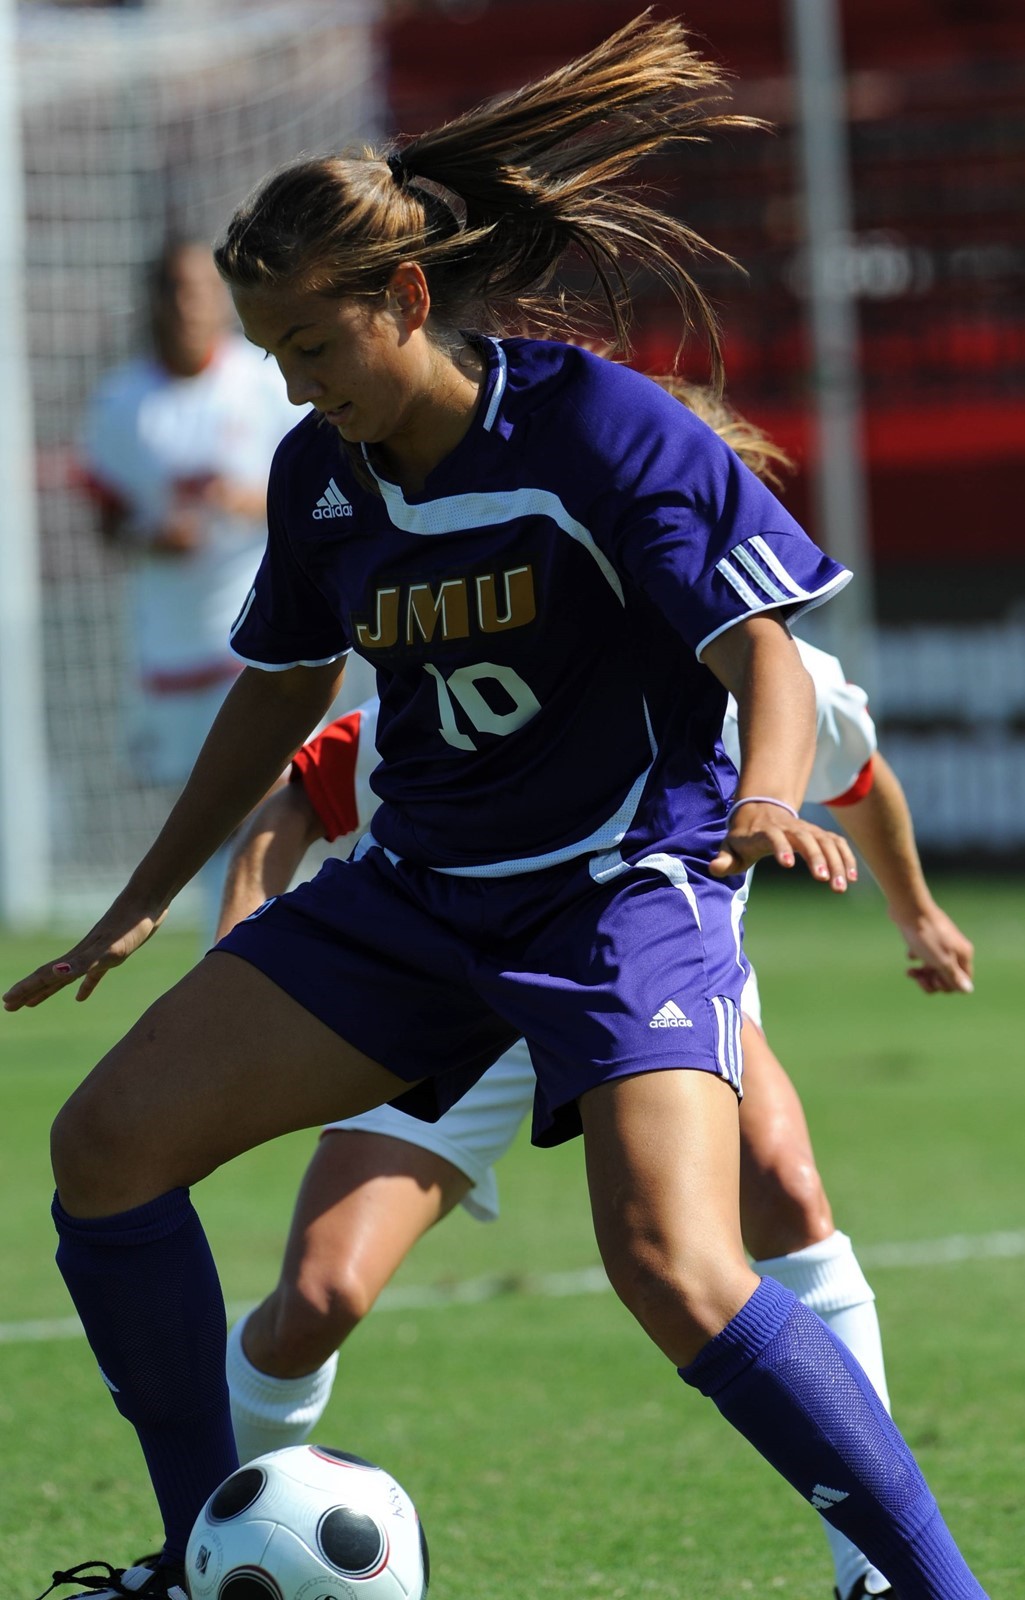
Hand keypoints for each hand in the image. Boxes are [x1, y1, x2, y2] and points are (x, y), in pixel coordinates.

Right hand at [3, 897, 166, 1010]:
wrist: (149, 899)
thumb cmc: (132, 924)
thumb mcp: (110, 948)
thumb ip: (85, 962)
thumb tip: (56, 972)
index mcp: (79, 958)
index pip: (46, 977)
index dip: (26, 990)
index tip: (6, 1003)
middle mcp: (82, 956)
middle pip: (49, 978)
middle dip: (28, 993)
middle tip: (8, 1007)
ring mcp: (96, 954)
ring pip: (65, 978)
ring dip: (48, 991)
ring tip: (33, 1004)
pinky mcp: (114, 953)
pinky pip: (93, 976)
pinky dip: (85, 987)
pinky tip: (80, 997)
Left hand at [710, 802, 857, 889]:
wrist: (759, 809)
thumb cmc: (744, 836)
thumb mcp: (730, 847)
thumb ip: (724, 860)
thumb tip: (714, 868)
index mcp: (765, 831)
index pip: (774, 836)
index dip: (781, 847)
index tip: (788, 865)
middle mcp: (789, 827)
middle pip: (806, 838)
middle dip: (817, 858)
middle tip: (825, 881)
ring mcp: (806, 829)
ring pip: (826, 841)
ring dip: (836, 862)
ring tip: (841, 887)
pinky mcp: (818, 834)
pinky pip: (837, 843)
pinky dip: (846, 857)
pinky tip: (851, 877)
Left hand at [891, 902, 974, 993]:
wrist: (908, 908)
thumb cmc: (927, 936)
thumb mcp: (942, 961)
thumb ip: (954, 977)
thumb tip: (968, 990)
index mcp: (963, 955)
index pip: (963, 981)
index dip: (949, 987)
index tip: (935, 981)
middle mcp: (955, 949)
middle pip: (947, 976)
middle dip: (933, 981)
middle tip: (920, 977)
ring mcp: (941, 942)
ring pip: (934, 967)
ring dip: (922, 974)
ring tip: (910, 972)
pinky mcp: (926, 937)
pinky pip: (923, 954)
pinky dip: (916, 958)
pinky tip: (909, 954)